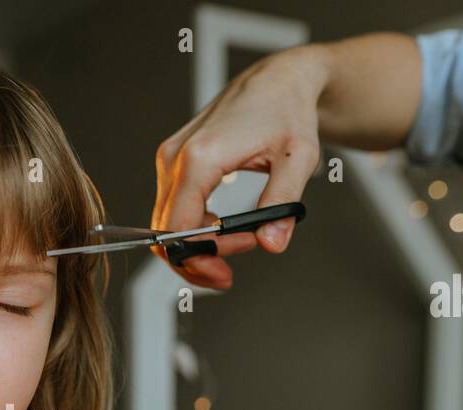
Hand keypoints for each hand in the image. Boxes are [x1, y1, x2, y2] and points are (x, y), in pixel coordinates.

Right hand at [152, 44, 328, 288]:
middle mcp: (175, 159)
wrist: (278, 82)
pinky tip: (222, 231)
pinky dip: (193, 230)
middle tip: (227, 274)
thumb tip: (272, 243)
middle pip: (164, 233)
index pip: (179, 229)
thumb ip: (283, 203)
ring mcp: (170, 161)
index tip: (244, 249)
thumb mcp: (298, 158)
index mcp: (199, 157)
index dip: (205, 254)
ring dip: (195, 248)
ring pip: (165, 226)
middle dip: (195, 260)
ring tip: (236, 247)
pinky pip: (172, 210)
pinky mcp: (174, 163)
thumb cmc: (287, 111)